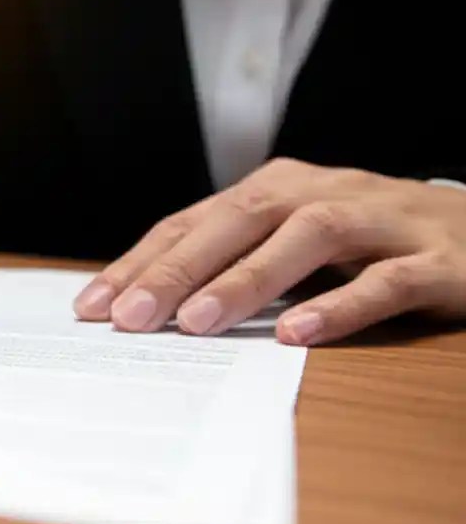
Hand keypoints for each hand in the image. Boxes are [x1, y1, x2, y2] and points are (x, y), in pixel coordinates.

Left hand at [73, 158, 465, 344]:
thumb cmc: (373, 244)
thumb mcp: (295, 246)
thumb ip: (236, 266)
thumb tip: (151, 309)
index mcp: (279, 189)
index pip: (194, 222)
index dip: (141, 263)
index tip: (92, 307)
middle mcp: (323, 193)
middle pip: (239, 222)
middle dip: (177, 270)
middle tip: (127, 319)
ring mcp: (383, 222)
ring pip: (306, 239)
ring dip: (246, 281)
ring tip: (196, 324)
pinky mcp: (439, 260)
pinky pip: (385, 280)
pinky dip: (341, 305)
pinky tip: (298, 334)